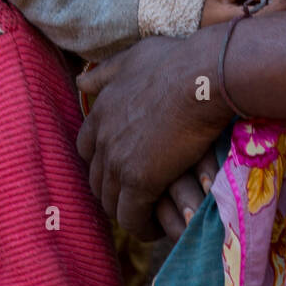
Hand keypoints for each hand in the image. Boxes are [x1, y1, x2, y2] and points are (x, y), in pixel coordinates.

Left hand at [76, 29, 230, 238]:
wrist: (204, 76)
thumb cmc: (178, 61)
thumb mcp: (135, 57)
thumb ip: (107, 71)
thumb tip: (81, 80)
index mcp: (101, 110)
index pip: (87, 147)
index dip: (103, 161)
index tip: (122, 167)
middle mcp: (103, 137)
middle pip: (96, 178)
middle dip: (112, 189)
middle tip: (136, 195)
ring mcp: (117, 161)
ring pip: (110, 201)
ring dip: (127, 210)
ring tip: (148, 214)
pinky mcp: (139, 181)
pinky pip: (131, 218)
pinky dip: (141, 226)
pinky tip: (157, 228)